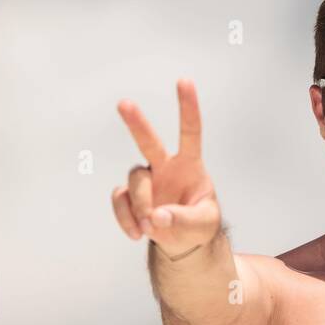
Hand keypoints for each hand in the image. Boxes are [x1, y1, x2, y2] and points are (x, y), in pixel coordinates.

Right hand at [112, 79, 221, 256]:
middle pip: (148, 141)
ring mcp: (145, 180)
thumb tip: (157, 218)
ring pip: (135, 181)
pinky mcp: (129, 197)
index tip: (184, 81)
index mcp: (189, 165)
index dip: (187, 108)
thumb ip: (183, 220)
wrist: (183, 242)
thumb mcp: (203, 225)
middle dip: (136, 123)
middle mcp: (164, 166)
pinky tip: (137, 233)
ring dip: (142, 205)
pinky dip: (126, 218)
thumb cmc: (199, 225)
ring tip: (152, 227)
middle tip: (124, 104)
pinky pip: (120, 200)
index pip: (190, 132)